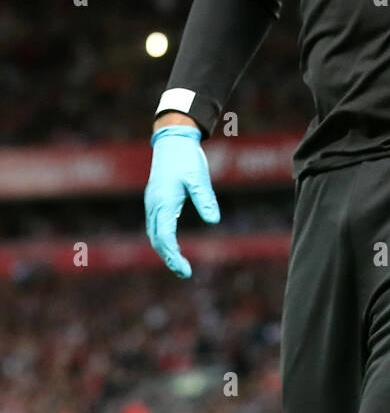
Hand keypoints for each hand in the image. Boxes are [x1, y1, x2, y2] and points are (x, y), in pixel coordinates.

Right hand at [145, 123, 220, 277]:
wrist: (172, 140)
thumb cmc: (187, 158)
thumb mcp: (199, 179)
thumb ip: (206, 200)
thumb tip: (214, 221)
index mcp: (164, 203)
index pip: (165, 238)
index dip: (174, 257)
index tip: (185, 271)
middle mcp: (154, 205)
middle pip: (157, 240)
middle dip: (169, 258)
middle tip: (184, 272)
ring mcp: (152, 202)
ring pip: (154, 233)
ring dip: (165, 250)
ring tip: (179, 263)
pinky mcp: (155, 198)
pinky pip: (155, 225)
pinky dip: (162, 238)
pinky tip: (172, 244)